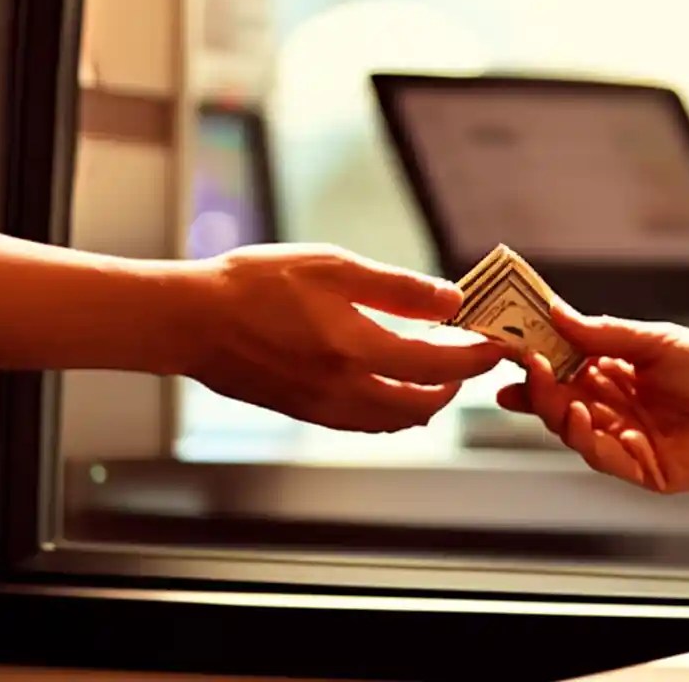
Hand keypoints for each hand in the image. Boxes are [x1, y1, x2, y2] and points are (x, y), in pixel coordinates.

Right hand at [186, 243, 504, 431]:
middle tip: (468, 354)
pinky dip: (391, 408)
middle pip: (423, 404)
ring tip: (434, 368)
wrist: (192, 321)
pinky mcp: (307, 412)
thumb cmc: (256, 283)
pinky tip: (390, 382)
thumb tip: (452, 301)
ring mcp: (324, 407)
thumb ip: (398, 288)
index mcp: (356, 350)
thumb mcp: (333, 266)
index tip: (496, 342)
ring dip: (424, 400)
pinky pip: (365, 422)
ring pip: (395, 420)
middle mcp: (345, 390)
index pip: (439, 365)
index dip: (476, 356)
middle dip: (455, 383)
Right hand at [497, 304, 688, 491]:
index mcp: (620, 374)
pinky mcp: (648, 471)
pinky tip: (584, 419)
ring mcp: (632, 441)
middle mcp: (621, 408)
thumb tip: (554, 312)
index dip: (536, 363)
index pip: (565, 369)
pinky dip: (590, 441)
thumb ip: (603, 333)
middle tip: (522, 375)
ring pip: (578, 432)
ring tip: (554, 395)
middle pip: (564, 403)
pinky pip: (607, 460)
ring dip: (560, 415)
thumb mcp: (656, 341)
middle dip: (538, 391)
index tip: (510, 351)